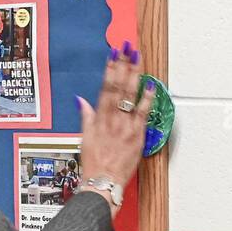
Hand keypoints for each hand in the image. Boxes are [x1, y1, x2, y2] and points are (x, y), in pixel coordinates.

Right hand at [77, 43, 155, 213]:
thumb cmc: (94, 163)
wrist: (102, 182)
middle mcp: (111, 119)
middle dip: (123, 64)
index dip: (110, 69)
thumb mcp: (84, 137)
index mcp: (98, 118)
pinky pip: (143, 113)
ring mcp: (125, 126)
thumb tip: (81, 101)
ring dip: (135, 74)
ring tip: (138, 58)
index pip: (104, 87)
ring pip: (130, 95)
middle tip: (127, 47)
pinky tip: (150, 85)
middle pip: (118, 86)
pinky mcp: (136, 136)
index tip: (113, 54)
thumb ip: (86, 116)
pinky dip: (147, 98)